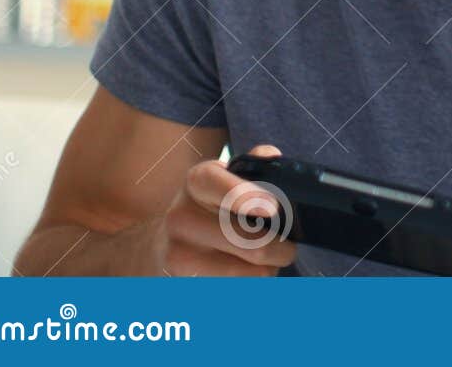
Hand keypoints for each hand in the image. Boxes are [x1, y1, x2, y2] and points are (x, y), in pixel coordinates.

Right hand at [152, 144, 297, 275]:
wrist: (164, 242)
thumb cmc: (210, 207)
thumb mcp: (225, 179)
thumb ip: (253, 166)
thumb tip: (272, 157)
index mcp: (196, 183)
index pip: (216, 184)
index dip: (246, 196)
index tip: (272, 208)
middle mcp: (181, 218)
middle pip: (249, 243)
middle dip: (282, 248)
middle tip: (287, 248)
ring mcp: (179, 256)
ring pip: (249, 274)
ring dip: (269, 271)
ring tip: (264, 262)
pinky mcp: (183, 286)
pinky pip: (237, 293)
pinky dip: (251, 287)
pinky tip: (245, 276)